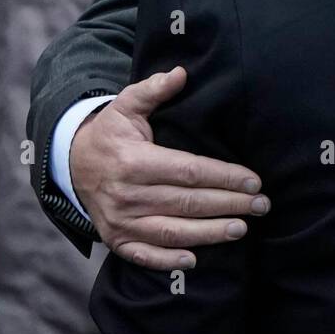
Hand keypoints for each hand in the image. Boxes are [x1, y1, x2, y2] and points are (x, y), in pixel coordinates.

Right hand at [68, 67, 269, 270]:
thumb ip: (153, 89)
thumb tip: (180, 73)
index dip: (224, 176)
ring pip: (172, 231)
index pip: (189, 171)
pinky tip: (195, 259)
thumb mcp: (126, 105)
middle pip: (187, 203)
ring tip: (242, 228)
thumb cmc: (110, 133)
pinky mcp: (116, 239)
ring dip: (210, 233)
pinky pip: (144, 255)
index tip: (253, 180)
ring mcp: (120, 221)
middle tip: (261, 205)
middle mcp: (127, 194)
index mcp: (134, 161)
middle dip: (229, 204)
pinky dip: (169, 259)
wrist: (73, 163)